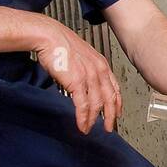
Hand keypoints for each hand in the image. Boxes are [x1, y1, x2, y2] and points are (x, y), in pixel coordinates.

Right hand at [34, 16, 121, 133]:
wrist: (49, 36)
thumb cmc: (60, 44)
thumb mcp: (81, 55)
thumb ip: (87, 68)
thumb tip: (85, 82)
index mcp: (101, 64)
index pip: (114, 88)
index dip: (117, 103)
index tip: (117, 113)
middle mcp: (99, 71)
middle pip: (110, 99)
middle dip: (110, 116)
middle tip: (108, 127)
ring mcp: (89, 77)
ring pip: (97, 105)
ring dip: (93, 120)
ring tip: (89, 129)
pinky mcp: (77, 82)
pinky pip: (83, 105)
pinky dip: (83, 118)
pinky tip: (81, 125)